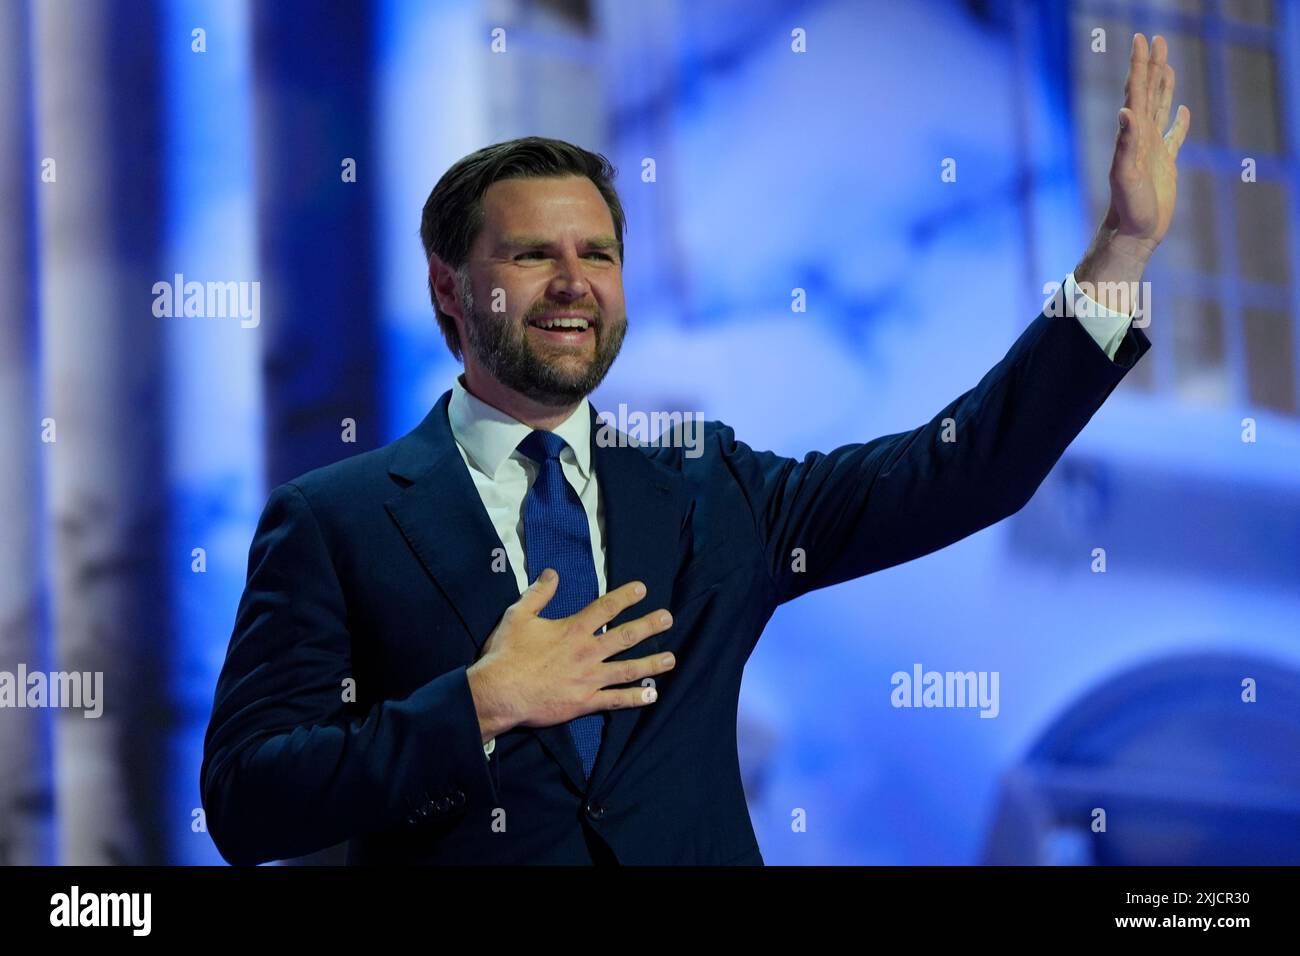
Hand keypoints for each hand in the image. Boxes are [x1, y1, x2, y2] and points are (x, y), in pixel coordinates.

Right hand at [466, 571, 676, 738]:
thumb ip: (539, 593)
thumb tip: (552, 573)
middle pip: (625, 636)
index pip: (605, 608)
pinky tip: (652, 695)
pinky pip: (615, 701)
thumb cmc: (506, 653)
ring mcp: (588, 679)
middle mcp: (586, 653)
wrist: (497, 692)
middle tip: (668, 618)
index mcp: (573, 630)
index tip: (643, 589)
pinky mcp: (584, 703)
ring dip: (651, 663)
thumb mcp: (518, 615)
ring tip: (671, 658)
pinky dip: (635, 698)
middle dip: (649, 626)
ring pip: (628, 670)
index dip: (626, 597)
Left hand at [1103, 33, 1191, 256]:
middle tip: (1155, 39)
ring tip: (1166, 63)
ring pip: (1160, 108)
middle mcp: (1141, 137)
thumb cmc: (1128, 207)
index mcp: (1133, 135)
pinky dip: (1179, 121)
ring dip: (1163, 85)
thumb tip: (1126, 111)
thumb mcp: (1126, 174)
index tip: (1141, 39)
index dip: (1139, 66)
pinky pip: (1174, 136)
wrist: (1132, 232)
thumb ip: (1126, 143)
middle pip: (1148, 93)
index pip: (1137, 92)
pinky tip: (1181, 110)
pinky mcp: (1165, 163)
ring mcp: (1153, 149)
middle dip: (1151, 66)